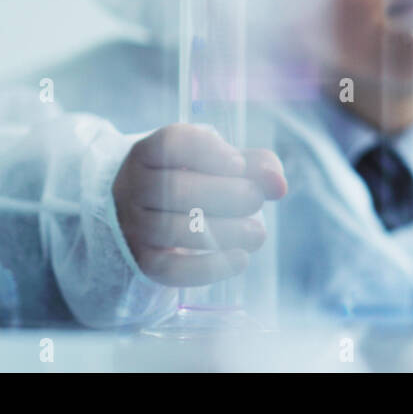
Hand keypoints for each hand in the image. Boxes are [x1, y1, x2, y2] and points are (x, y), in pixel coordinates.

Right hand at [112, 124, 286, 286]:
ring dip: (226, 231)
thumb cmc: (194, 180)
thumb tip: (279, 184)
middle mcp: (133, 187)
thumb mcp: (221, 162)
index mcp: (149, 153)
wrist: (152, 215)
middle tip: (255, 199)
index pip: (169, 144)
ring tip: (257, 233)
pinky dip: (209, 268)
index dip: (207, 151)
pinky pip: (170, 270)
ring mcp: (134, 226)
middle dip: (227, 195)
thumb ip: (256, 165)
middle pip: (174, 190)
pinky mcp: (144, 262)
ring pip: (172, 230)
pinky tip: (241, 258)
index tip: (238, 163)